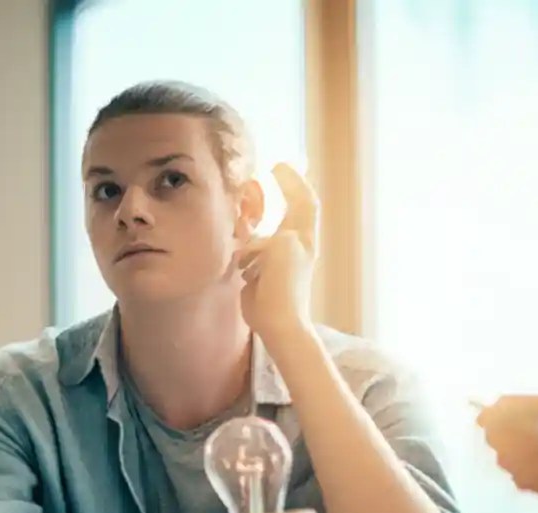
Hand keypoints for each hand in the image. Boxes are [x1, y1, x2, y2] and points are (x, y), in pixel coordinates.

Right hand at [236, 164, 318, 340]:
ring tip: (243, 205)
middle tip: (259, 179)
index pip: (303, 199)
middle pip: (290, 210)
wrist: (278, 321)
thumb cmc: (284, 284)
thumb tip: (253, 240)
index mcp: (302, 236)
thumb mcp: (282, 247)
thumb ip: (271, 232)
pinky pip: (251, 248)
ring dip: (257, 216)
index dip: (293, 180)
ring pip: (268, 228)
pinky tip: (233, 237)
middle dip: (279, 193)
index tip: (276, 166)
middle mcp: (293, 244)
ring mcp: (277, 259)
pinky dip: (243, 240)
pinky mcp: (261, 273)